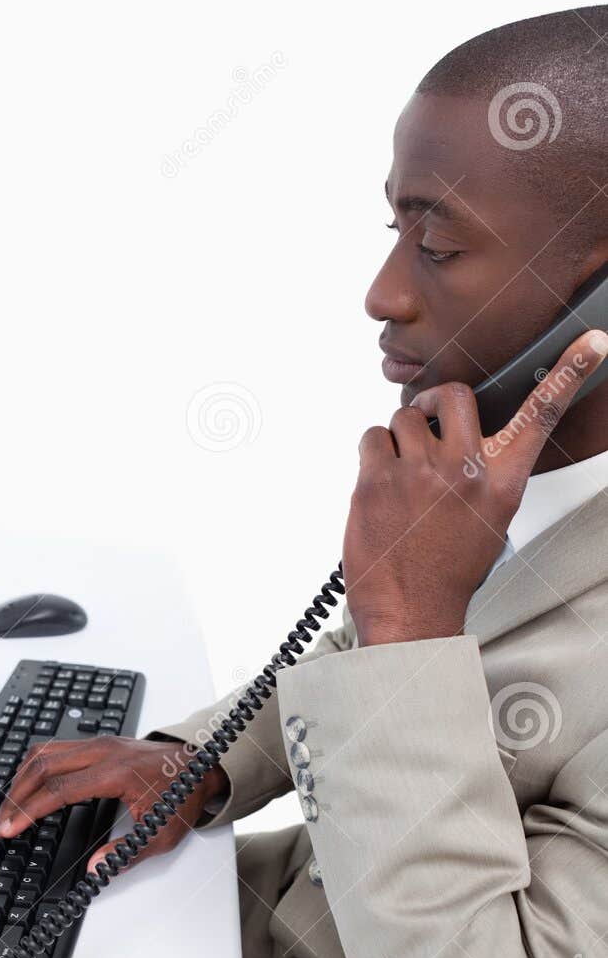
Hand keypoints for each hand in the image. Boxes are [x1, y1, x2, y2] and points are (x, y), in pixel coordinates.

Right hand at [0, 735, 226, 871]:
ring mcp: (99, 743)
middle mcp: (103, 751)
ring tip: (10, 806)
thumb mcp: (161, 834)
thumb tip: (94, 869)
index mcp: (116, 773)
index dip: (29, 810)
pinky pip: (56, 747)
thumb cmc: (181, 796)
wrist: (199, 765)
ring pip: (45, 751)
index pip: (59, 789)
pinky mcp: (98, 743)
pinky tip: (29, 783)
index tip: (10, 827)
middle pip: (43, 766)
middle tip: (2, 823)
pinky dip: (35, 766)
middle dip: (16, 796)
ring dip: (21, 778)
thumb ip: (126, 853)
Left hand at [344, 331, 607, 646]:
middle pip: (454, 394)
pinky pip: (372, 437)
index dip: (569, 375)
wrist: (411, 612)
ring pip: (403, 416)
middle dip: (436, 401)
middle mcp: (465, 471)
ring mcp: (418, 473)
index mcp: (502, 482)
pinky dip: (374, 454)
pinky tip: (382, 486)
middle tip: (429, 423)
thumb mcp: (489, 518)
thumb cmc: (448, 569)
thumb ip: (482, 472)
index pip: (540, 417)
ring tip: (403, 476)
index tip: (591, 345)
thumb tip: (457, 436)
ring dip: (400, 437)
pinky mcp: (376, 480)